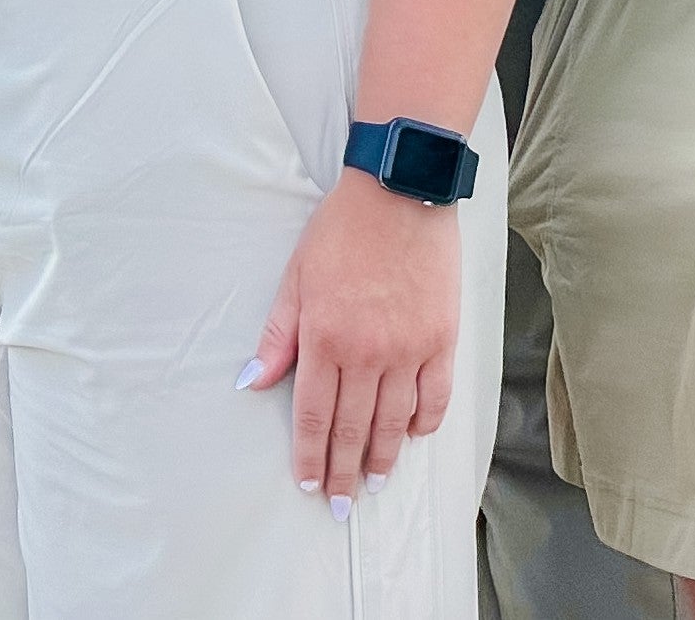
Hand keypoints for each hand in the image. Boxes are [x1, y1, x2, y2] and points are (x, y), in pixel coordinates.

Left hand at [240, 168, 460, 509]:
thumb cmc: (343, 229)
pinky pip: (434, 394)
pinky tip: (415, 434)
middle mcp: (366, 352)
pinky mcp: (440, 336)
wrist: (399, 190)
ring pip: (393, 421)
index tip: (309, 484)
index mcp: (324, 338)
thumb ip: (278, 335)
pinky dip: (425, 421)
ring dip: (383, 458)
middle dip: (344, 472)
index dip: (310, 457)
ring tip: (376, 481)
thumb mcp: (297, 276)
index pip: (313, 416)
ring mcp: (407, 347)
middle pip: (352, 429)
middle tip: (341, 504)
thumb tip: (253, 381)